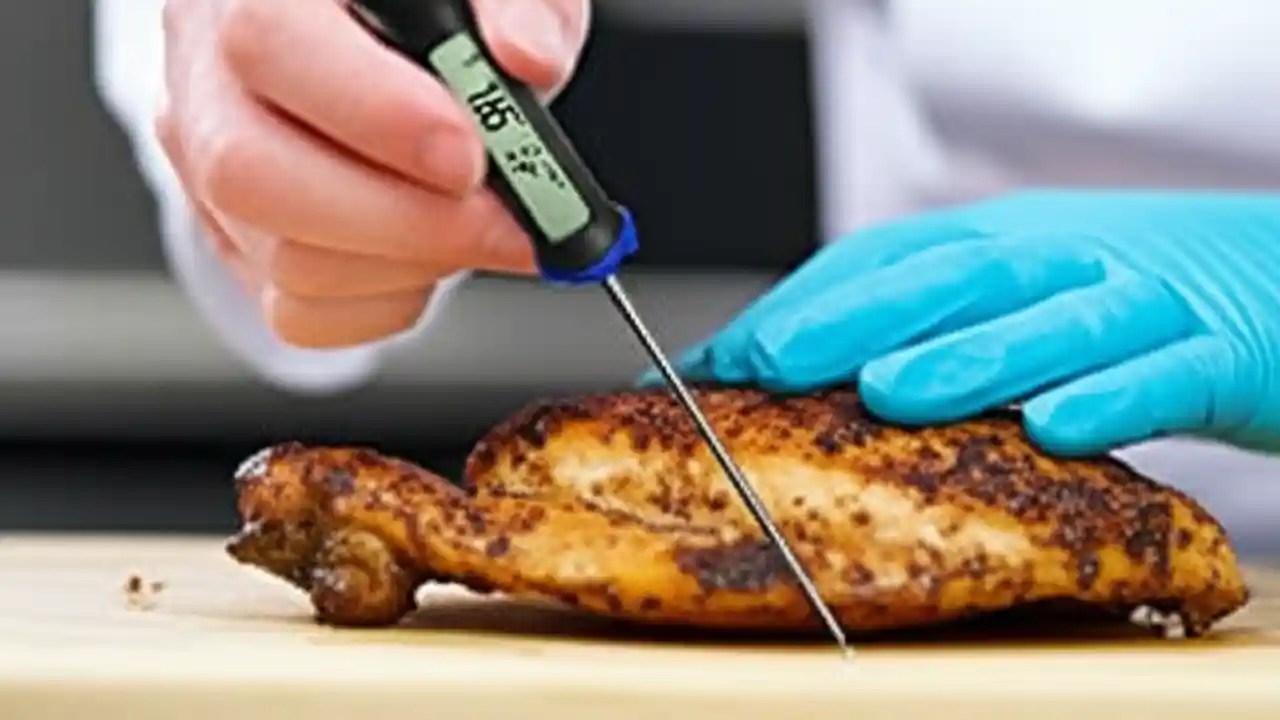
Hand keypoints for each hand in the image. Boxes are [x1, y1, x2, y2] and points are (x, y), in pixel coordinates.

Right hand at [156, 0, 589, 346]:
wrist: (385, 42)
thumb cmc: (436, 10)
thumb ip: (520, 2)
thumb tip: (530, 59)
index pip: (272, 44)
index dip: (375, 114)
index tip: (471, 157)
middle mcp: (208, 76)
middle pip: (253, 174)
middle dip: (407, 219)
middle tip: (510, 224)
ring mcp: (209, 170)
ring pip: (287, 261)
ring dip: (415, 263)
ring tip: (485, 227)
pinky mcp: (238, 245)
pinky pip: (302, 314)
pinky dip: (391, 301)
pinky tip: (434, 253)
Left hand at [668, 191, 1279, 455]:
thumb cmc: (1128, 297)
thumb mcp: (1020, 293)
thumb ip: (930, 325)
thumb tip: (800, 368)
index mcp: (1003, 244)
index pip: (887, 261)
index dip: (805, 304)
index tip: (726, 358)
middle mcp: (1062, 260)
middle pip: (954, 279)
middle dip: (855, 318)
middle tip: (773, 361)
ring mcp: (1142, 302)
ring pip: (1051, 323)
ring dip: (966, 357)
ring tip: (887, 393)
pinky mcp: (1220, 354)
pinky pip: (1162, 376)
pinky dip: (1109, 396)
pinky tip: (1054, 426)